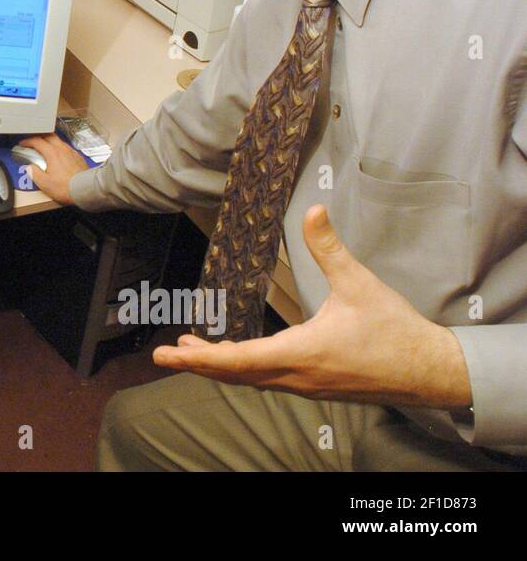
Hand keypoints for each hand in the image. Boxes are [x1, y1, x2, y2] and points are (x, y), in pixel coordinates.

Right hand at [17, 133, 90, 203]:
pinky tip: (59, 156)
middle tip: (34, 142)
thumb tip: (30, 167)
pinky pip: (67, 148)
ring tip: (46, 148)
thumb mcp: (44, 183)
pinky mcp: (78, 157)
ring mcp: (72, 152)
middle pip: (49, 136)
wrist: (85, 189)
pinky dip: (60, 148)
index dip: (28, 141)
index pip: (37, 141)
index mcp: (52, 153)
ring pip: (59, 141)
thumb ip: (34, 173)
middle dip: (39, 137)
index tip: (23, 144)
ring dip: (50, 142)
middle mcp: (62, 149)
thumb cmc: (66, 187)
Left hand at [152, 205, 472, 410]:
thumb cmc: (395, 331)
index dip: (200, 357)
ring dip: (220, 367)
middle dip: (199, 363)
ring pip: (251, 379)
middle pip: (235, 374)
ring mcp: (305, 385)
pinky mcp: (315, 386)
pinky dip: (243, 370)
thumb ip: (330, 248)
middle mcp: (296, 376)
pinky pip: (268, 380)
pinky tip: (238, 357)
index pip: (237, 360)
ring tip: (193, 352)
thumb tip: (313, 210)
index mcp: (300, 354)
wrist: (431, 372)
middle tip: (165, 354)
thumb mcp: (359, 284)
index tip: (169, 353)